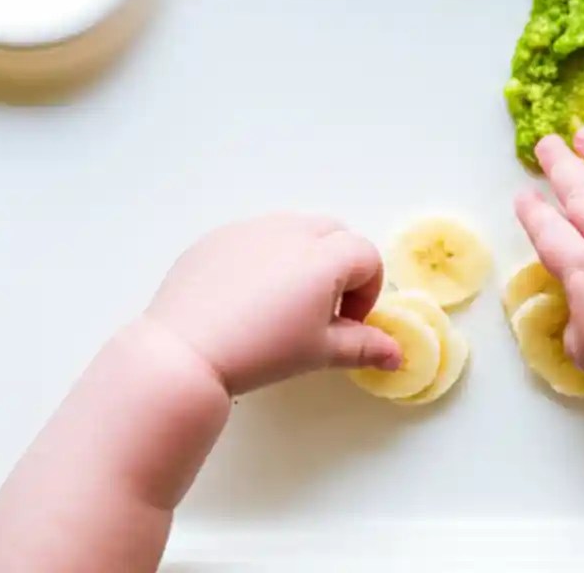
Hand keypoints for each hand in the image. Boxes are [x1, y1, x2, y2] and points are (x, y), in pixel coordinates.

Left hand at [144, 214, 399, 393]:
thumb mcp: (319, 353)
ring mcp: (250, 229)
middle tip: (322, 308)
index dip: (367, 290)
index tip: (347, 322)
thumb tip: (397, 355)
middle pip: (334, 233)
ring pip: (293, 229)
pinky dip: (264, 257)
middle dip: (340, 265)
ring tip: (283, 302)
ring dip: (303, 256)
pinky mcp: (217, 237)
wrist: (185, 351)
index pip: (366, 255)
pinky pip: (254, 237)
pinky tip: (245, 298)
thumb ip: (363, 347)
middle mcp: (290, 231)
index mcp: (324, 257)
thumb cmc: (261, 351)